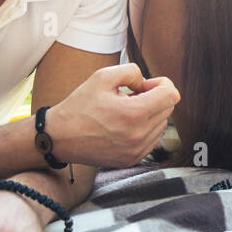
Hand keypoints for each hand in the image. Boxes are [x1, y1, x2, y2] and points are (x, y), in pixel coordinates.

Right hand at [49, 63, 179, 166]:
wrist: (59, 137)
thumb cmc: (79, 106)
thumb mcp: (102, 77)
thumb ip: (132, 72)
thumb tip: (147, 83)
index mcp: (134, 113)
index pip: (171, 95)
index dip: (162, 83)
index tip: (145, 84)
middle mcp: (139, 135)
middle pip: (168, 109)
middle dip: (154, 97)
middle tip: (131, 95)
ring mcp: (137, 150)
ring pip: (161, 124)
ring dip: (149, 114)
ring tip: (124, 111)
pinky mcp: (132, 159)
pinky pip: (152, 139)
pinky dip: (144, 129)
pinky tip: (124, 125)